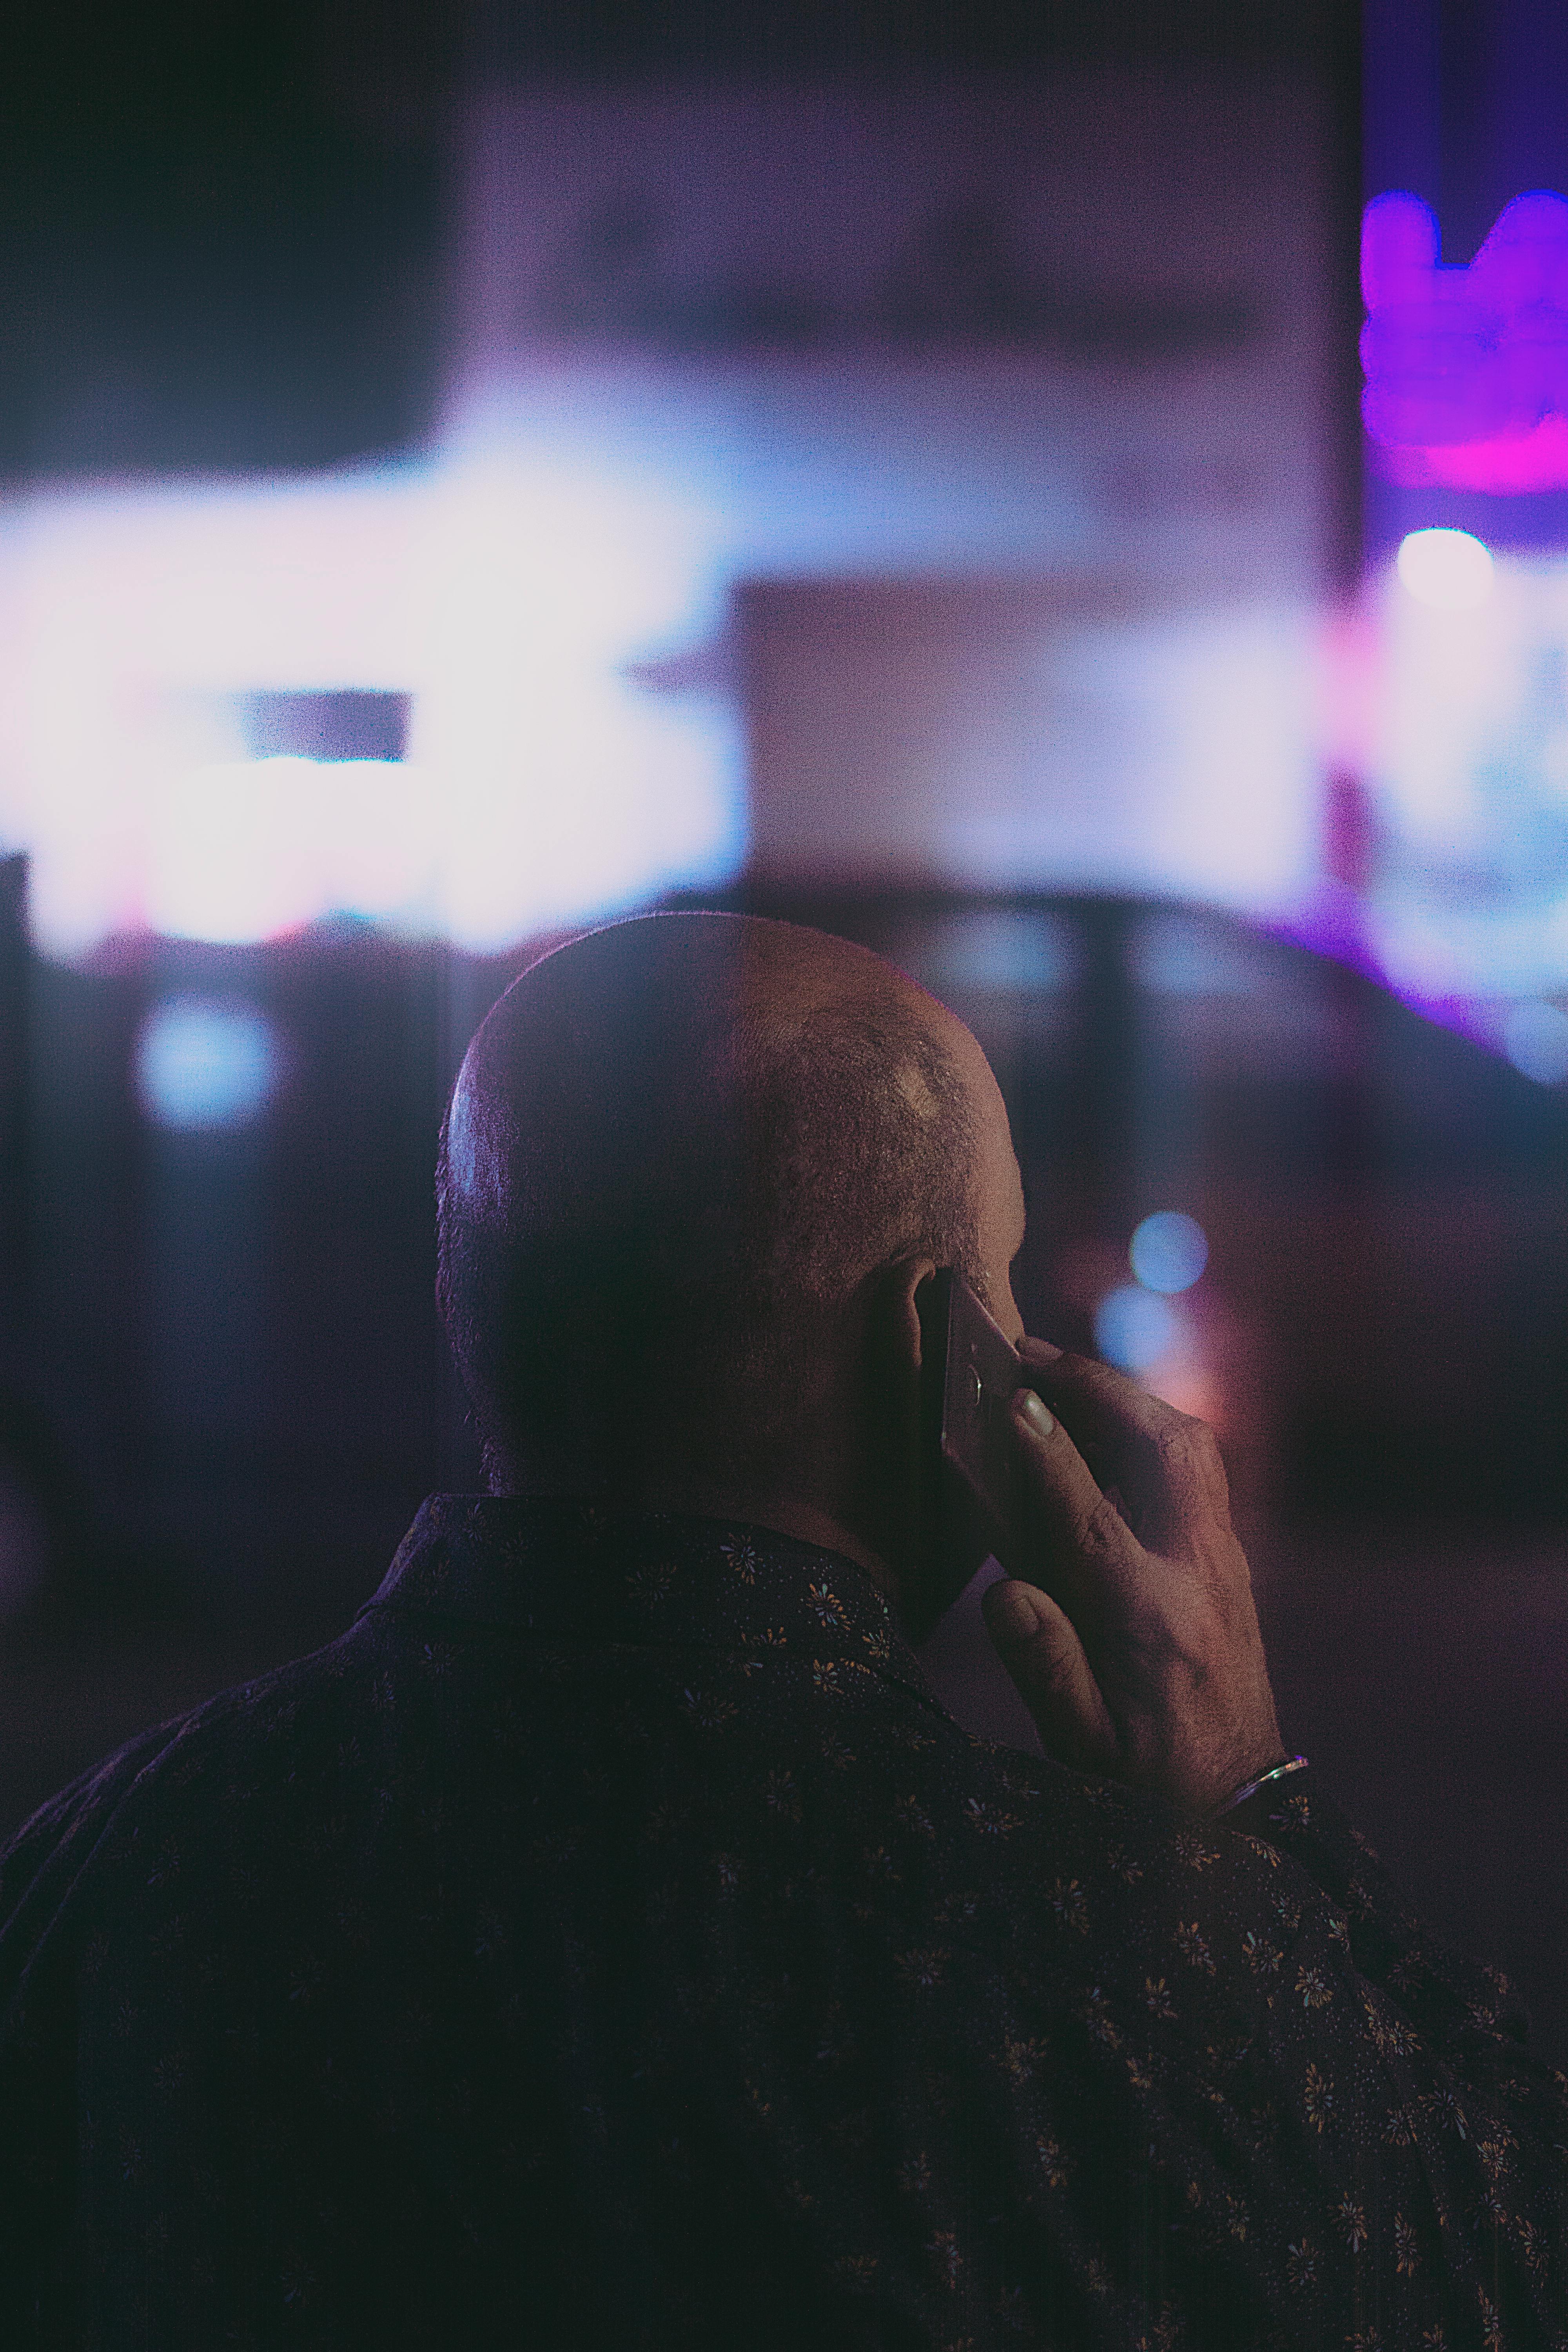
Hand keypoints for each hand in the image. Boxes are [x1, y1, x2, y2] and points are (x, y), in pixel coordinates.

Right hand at [981, 1341, 1282, 1817]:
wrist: (1239, 1805)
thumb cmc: (1148, 1780)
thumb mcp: (1083, 1745)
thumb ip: (1045, 1667)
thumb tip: (1004, 1594)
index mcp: (1151, 1623)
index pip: (1090, 1518)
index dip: (1048, 1454)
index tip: (1012, 1398)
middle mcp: (1198, 1577)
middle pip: (1165, 1449)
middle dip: (1099, 1388)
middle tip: (1030, 1355)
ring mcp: (1224, 1563)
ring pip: (1192, 1448)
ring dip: (1128, 1399)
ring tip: (1062, 1375)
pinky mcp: (1231, 1562)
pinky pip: (1198, 1470)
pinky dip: (1149, 1429)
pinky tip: (1103, 1426)